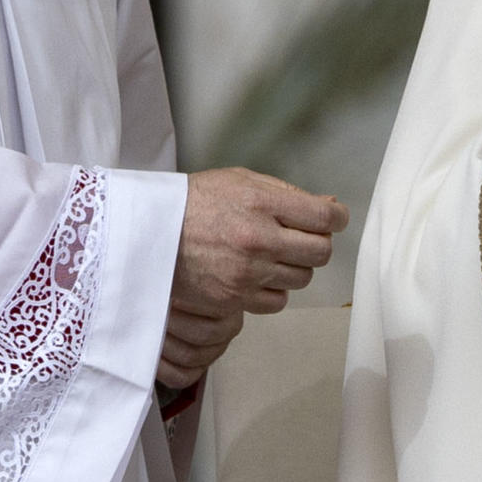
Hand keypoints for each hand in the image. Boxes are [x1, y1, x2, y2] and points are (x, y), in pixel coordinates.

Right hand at [162, 169, 349, 389]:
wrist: (145, 233)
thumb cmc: (194, 203)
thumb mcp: (239, 180)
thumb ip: (287, 194)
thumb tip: (331, 208)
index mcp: (260, 204)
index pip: (325, 219)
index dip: (336, 219)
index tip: (332, 219)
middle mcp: (258, 240)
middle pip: (320, 253)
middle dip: (315, 244)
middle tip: (298, 238)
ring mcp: (246, 274)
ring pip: (301, 279)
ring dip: (294, 267)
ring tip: (271, 255)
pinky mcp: (233, 299)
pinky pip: (276, 301)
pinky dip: (273, 290)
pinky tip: (257, 276)